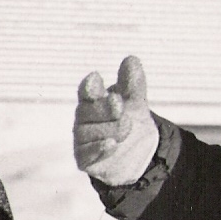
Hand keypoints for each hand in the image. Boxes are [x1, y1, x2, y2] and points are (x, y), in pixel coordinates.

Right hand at [72, 56, 159, 184]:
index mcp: (93, 100)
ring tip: (128, 128)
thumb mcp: (136, 101)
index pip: (86, 90)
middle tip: (120, 106)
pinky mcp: (84, 160)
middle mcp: (84, 119)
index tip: (97, 79)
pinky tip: (112, 144)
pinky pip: (86, 154)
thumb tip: (131, 59)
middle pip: (88, 110)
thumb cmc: (131, 120)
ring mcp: (82, 139)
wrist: (139, 153)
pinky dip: (99, 149)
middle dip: (105, 108)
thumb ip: (133, 83)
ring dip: (111, 129)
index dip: (90, 85)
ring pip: (89, 133)